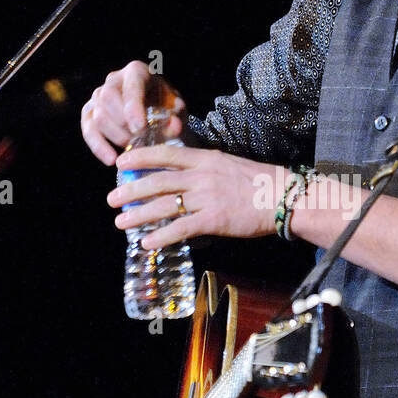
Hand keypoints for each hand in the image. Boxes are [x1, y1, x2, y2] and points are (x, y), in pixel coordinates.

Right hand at [80, 60, 184, 165]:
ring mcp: (98, 95)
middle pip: (108, 98)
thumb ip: (176, 117)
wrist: (158, 118)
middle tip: (139, 140)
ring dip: (115, 136)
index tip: (140, 128)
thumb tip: (174, 125)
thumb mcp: (177, 111)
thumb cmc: (168, 110)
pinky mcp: (89, 112)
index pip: (131, 85)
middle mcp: (114, 79)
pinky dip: (98, 146)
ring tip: (132, 147)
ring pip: (97, 115)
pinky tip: (111, 160)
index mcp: (137, 72)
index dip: (133, 107)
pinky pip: (87, 129)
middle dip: (123, 123)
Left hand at [107, 144, 286, 248]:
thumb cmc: (260, 183)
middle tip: (112, 198)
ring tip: (121, 222)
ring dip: (139, 215)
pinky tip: (147, 242)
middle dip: (131, 190)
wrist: (285, 197)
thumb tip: (184, 177)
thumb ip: (205, 169)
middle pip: (158, 181)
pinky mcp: (214, 220)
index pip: (167, 154)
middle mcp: (202, 176)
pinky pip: (181, 228)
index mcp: (206, 159)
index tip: (122, 161)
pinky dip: (161, 236)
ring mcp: (207, 198)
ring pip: (164, 206)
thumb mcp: (229, 165)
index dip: (141, 157)